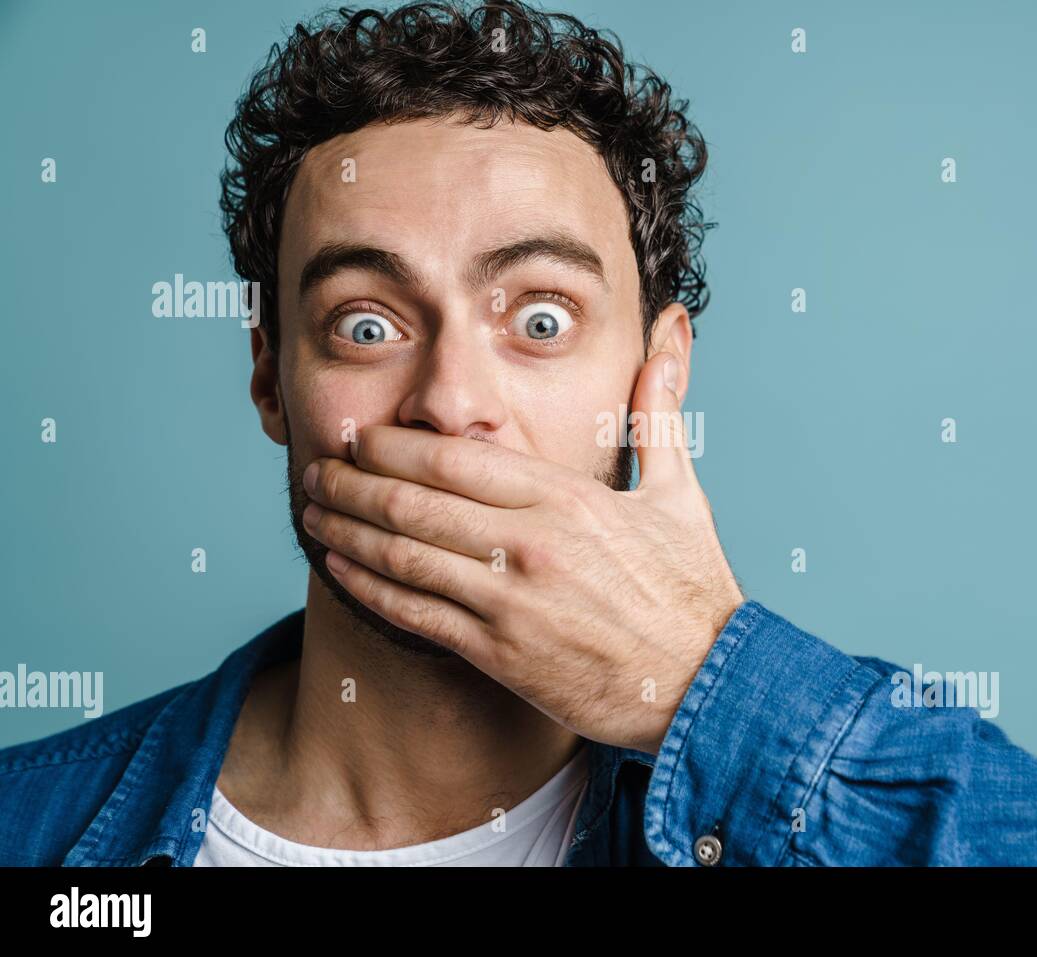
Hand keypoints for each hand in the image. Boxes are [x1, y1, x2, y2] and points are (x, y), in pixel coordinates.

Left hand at [299, 352, 744, 754]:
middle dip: (353, 483)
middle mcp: (531, 543)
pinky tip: (339, 569)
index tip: (362, 436)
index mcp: (567, 498)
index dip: (395, 444)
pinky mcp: (501, 654)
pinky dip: (368, 588)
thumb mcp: (681, 491)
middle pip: (414, 501)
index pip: (457, 457)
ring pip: (404, 556)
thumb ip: (658, 412)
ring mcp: (511, 601)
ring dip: (347, 531)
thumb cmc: (691, 589)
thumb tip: (668, 338)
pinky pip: (416, 615)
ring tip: (313, 514)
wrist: (707, 684)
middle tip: (318, 471)